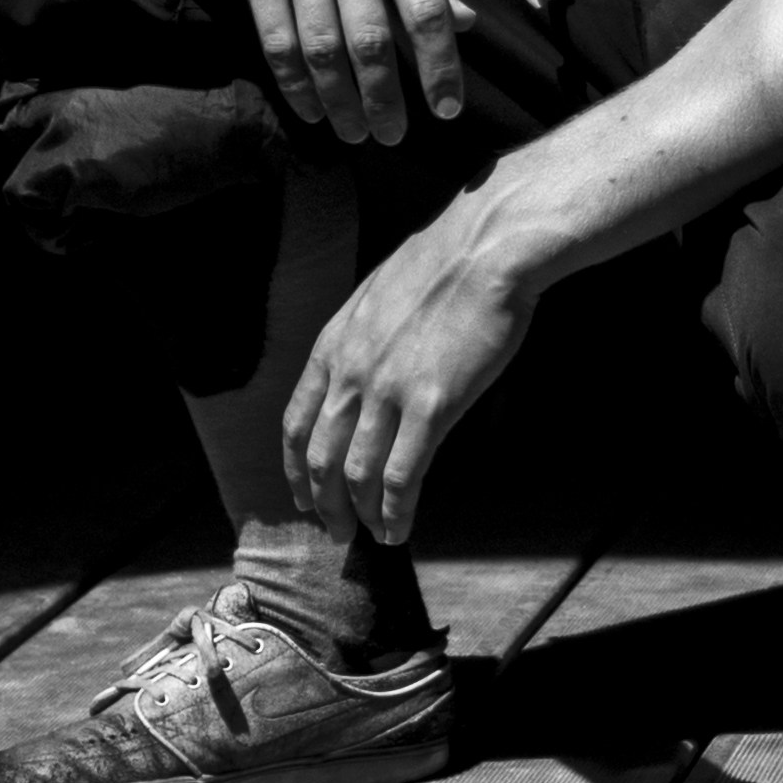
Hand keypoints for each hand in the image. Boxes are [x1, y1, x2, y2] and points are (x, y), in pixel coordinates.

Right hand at [207, 0, 465, 150]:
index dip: (440, 66)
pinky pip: (275, 37)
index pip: (425, 10)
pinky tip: (310, 107)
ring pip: (321, 50)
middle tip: (397, 137)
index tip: (447, 108)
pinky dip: (293, 81)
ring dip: (342, 102)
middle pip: (372, 42)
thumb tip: (462, 23)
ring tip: (358, 134)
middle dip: (388, 100)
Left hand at [284, 187, 538, 542]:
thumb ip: (360, 339)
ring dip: (362, 516)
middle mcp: (351, 372)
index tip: (303, 494)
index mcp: (334, 345)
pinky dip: (396, 511)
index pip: (296, 423)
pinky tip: (400, 529)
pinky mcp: (432, 406)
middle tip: (336, 531)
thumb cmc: (444, 262)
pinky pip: (402, 476)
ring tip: (373, 535)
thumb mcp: (377, 295)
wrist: (486, 247)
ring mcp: (389, 391)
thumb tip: (361, 369)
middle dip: (324, 503)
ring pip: (357, 474)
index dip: (296, 468)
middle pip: (321, 458)